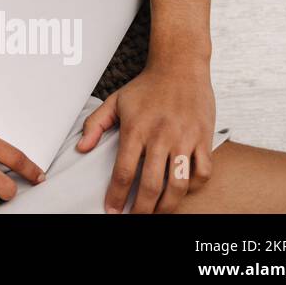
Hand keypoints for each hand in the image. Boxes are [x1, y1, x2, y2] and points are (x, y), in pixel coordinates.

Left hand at [76, 60, 217, 213]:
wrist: (179, 66)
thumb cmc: (146, 86)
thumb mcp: (115, 101)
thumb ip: (95, 124)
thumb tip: (82, 148)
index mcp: (136, 129)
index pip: (123, 171)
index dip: (116, 195)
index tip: (112, 210)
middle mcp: (160, 135)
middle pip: (150, 184)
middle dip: (141, 209)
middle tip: (135, 218)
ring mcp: (184, 138)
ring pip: (178, 184)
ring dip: (167, 205)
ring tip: (158, 213)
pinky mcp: (203, 138)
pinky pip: (203, 172)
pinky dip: (194, 187)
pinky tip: (183, 190)